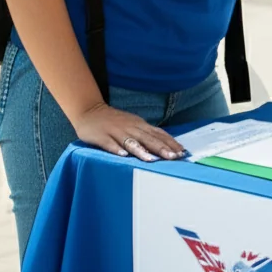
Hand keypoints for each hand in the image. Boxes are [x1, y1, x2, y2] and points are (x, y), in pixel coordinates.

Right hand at [72, 102, 187, 161]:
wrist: (90, 111)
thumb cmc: (115, 121)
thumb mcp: (133, 125)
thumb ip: (146, 134)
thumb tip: (166, 145)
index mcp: (139, 125)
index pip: (158, 134)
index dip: (170, 142)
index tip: (182, 151)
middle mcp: (130, 127)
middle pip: (148, 138)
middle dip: (162, 148)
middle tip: (173, 157)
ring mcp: (116, 131)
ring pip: (131, 141)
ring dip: (142, 151)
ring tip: (152, 159)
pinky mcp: (101, 136)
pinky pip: (109, 144)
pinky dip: (116, 149)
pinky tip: (123, 156)